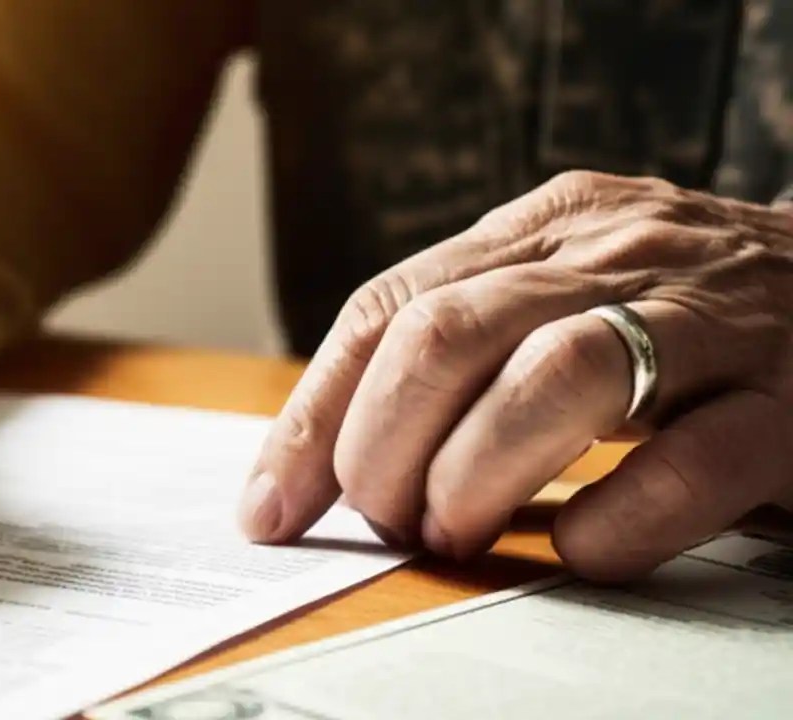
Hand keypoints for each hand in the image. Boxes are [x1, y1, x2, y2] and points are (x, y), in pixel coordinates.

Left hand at [241, 170, 792, 581]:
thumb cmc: (691, 313)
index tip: (271, 503)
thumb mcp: (569, 291)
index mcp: (548, 229)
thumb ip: (468, 346)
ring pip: (556, 377)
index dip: (314, 414)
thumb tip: (330, 453)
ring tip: (453, 532)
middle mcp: (621, 255)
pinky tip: (577, 545)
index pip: (389, 307)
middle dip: (382, 447)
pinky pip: (689, 465)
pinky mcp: (792, 406)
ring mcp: (713, 324)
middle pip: (447, 335)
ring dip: (473, 474)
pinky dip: (611, 522)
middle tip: (386, 518)